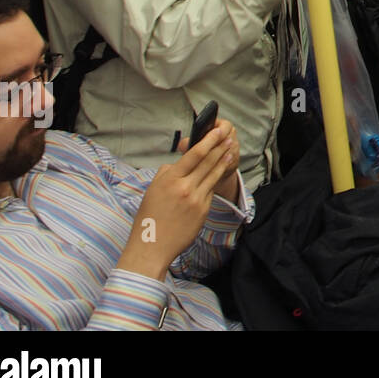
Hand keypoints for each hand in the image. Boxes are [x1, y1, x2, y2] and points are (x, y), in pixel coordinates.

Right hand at [117, 123, 237, 279]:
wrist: (152, 246)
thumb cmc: (148, 218)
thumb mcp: (152, 190)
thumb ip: (166, 174)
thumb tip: (177, 164)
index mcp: (170, 180)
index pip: (194, 155)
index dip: (208, 141)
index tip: (217, 131)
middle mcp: (185, 187)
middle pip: (208, 162)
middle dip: (220, 147)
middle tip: (228, 136)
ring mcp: (196, 199)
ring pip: (213, 175)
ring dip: (223, 160)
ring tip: (230, 149)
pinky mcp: (203, 210)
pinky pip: (210, 190)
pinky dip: (216, 179)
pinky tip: (221, 171)